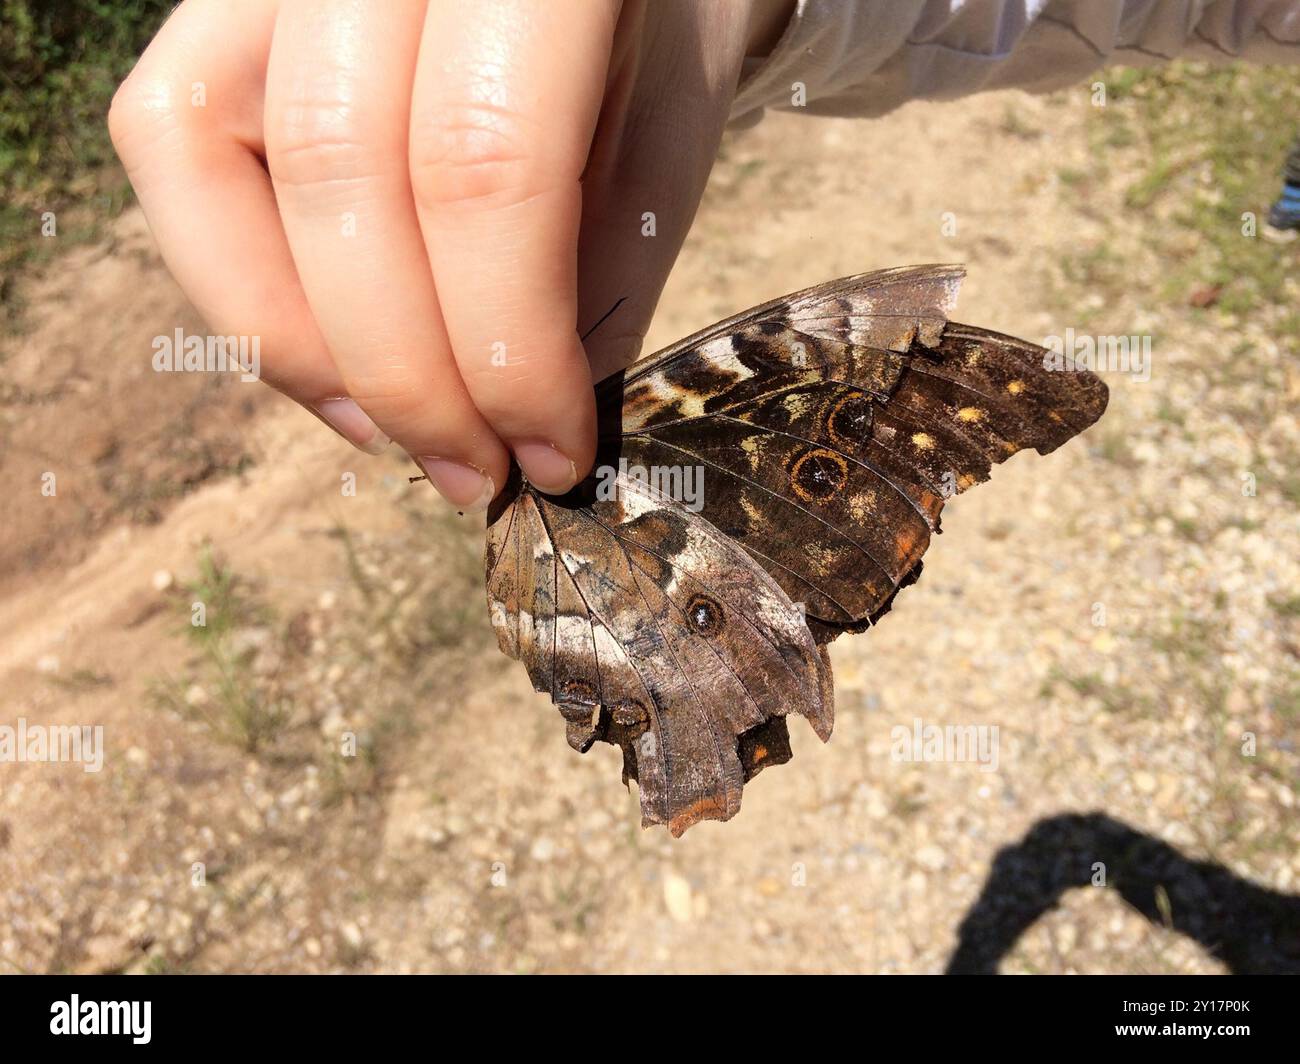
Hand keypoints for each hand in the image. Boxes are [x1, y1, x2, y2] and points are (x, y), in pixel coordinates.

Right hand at [110, 0, 772, 510]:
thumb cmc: (643, 60)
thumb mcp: (658, 160)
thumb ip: (590, 288)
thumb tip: (527, 449)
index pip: (481, 163)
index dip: (507, 344)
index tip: (550, 455)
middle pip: (340, 171)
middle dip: (407, 371)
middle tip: (473, 474)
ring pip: (209, 157)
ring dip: (305, 348)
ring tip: (400, 436)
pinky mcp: (214, 7)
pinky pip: (170, 143)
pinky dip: (239, 287)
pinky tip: (333, 376)